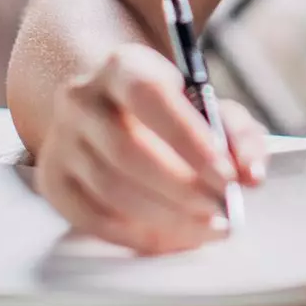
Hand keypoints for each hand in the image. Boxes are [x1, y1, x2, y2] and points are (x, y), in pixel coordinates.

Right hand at [32, 42, 269, 252]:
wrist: (110, 111)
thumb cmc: (171, 111)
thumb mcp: (208, 106)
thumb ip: (238, 134)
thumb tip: (251, 175)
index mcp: (122, 67)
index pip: (151, 97)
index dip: (190, 139)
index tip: (228, 177)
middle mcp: (81, 98)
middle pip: (128, 150)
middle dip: (181, 187)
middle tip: (222, 212)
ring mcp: (61, 142)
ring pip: (111, 189)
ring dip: (166, 217)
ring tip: (208, 228)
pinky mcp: (53, 181)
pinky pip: (93, 219)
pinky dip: (137, 235)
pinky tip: (174, 238)